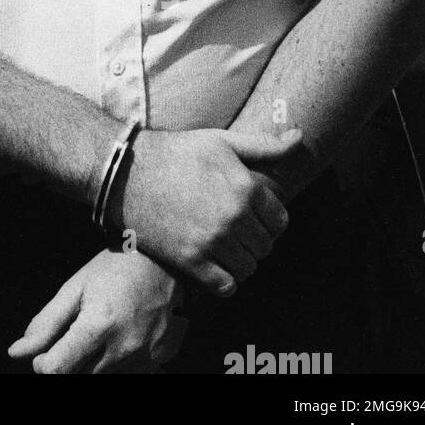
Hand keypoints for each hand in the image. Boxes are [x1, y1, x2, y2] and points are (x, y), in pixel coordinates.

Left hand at [7, 249, 187, 373]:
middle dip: (70, 362)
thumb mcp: (74, 287)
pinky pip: (128, 372)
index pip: (58, 370)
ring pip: (102, 376)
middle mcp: (124, 348)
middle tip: (76, 334)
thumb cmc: (113, 268)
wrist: (163, 260)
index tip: (44, 354)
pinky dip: (116, 361)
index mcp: (98, 326)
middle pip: (80, 376)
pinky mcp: (160, 361)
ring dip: (93, 362)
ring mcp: (146, 358)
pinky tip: (120, 337)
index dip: (44, 365)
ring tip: (102, 329)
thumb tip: (17, 353)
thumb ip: (46, 324)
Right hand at [113, 127, 300, 295]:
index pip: (280, 221)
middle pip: (265, 246)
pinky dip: (223, 279)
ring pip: (248, 268)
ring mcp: (212, 242)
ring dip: (238, 259)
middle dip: (252, 238)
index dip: (266, 217)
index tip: (247, 212)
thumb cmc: (175, 152)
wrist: (125, 172)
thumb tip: (299, 138)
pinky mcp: (190, 261)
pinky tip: (211, 262)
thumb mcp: (220, 141)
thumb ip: (264, 145)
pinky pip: (226, 286)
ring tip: (220, 243)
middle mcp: (234, 218)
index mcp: (246, 188)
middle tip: (230, 226)